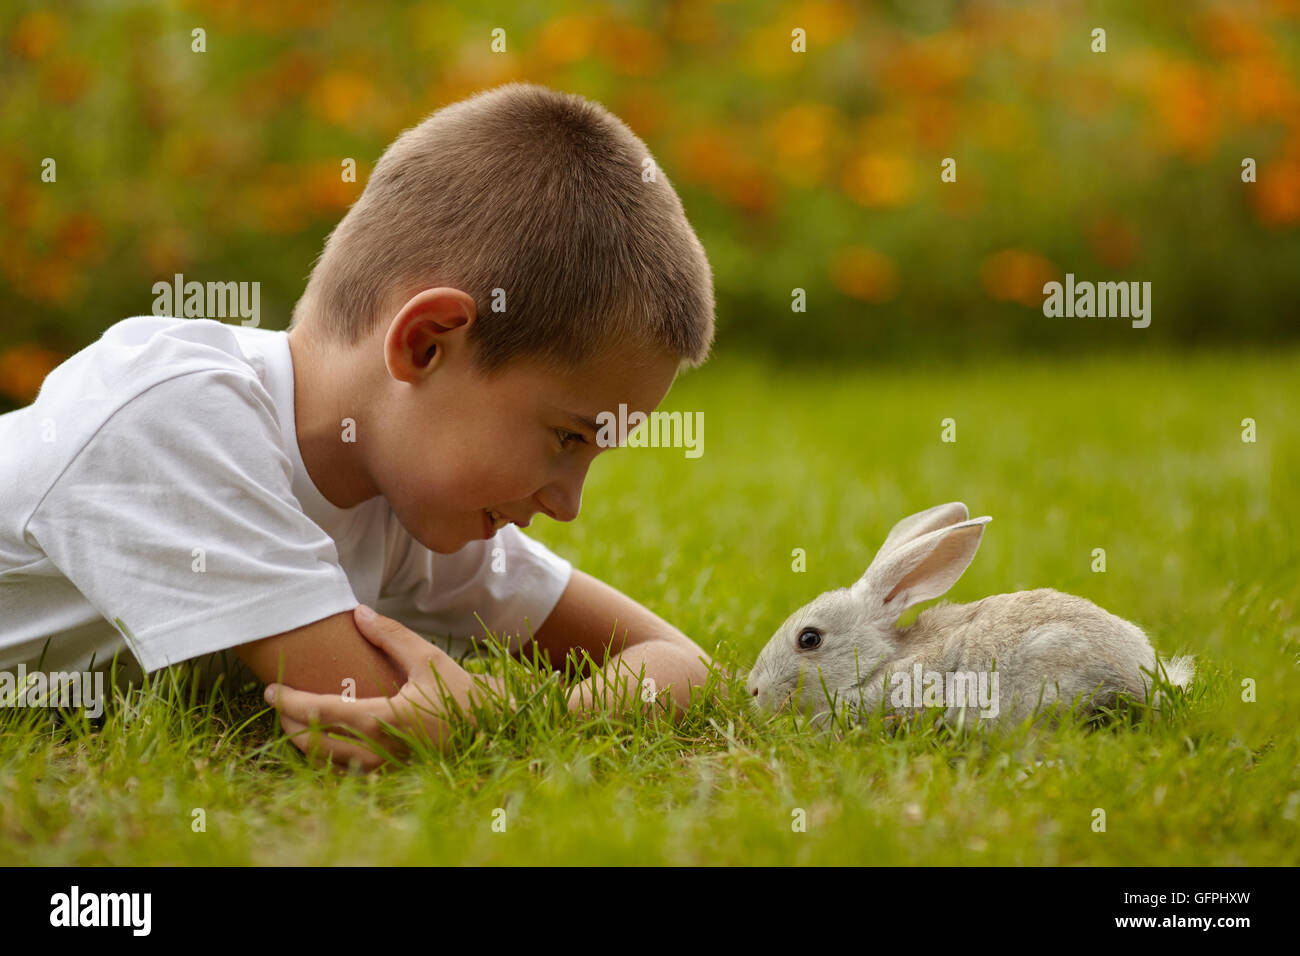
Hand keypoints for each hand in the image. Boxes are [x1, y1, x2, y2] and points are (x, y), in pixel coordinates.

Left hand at [263, 605, 508, 771]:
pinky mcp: (387, 775)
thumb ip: (391, 635)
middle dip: (288, 723)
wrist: (491, 730)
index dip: (289, 701)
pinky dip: (324, 755)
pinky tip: (322, 737)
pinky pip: (343, 770)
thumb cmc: (459, 693)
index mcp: (382, 720)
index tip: (270, 689)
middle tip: (277, 702)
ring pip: (324, 762)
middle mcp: (376, 750)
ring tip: (293, 719)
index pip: (320, 713)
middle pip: (312, 743)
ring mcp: (381, 769)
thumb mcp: (427, 658)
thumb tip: (359, 612)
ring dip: (302, 742)